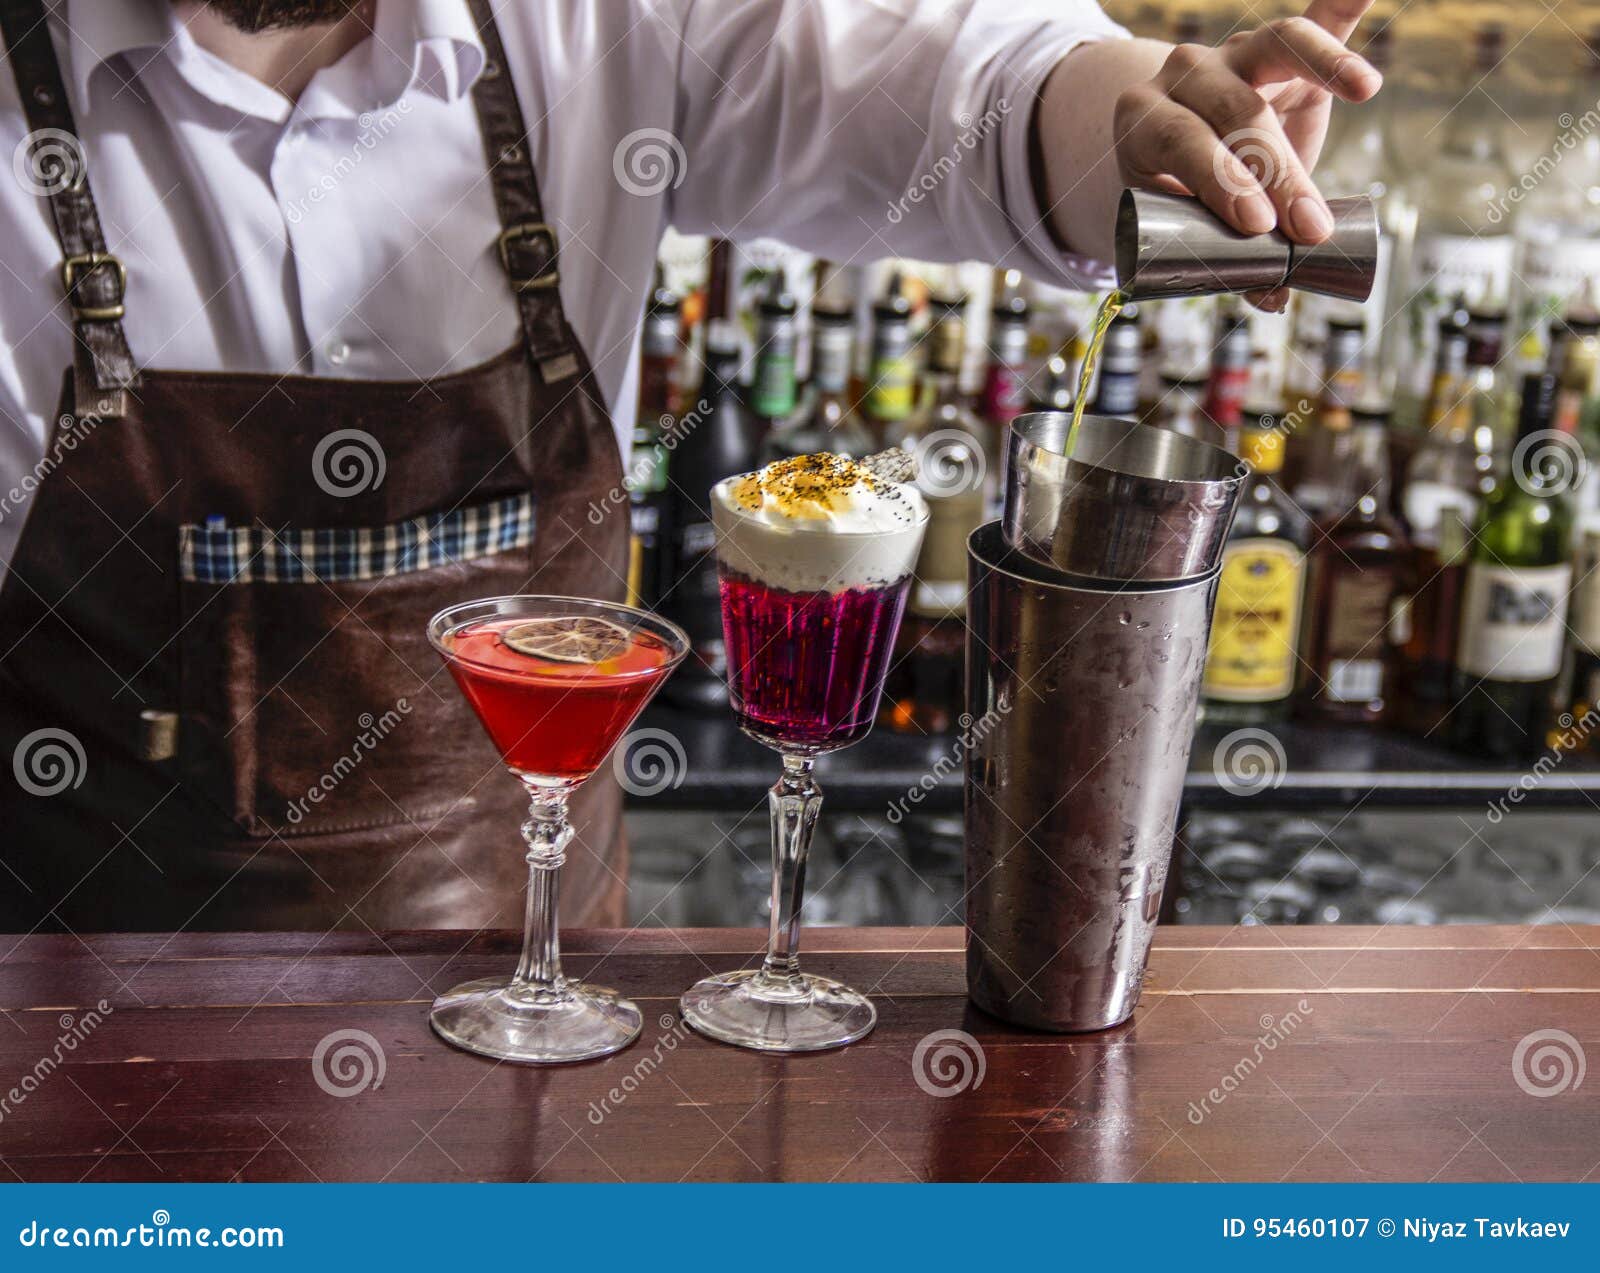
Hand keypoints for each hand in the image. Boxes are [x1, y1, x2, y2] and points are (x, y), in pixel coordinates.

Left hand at [1112, 0, 1380, 249]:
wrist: (1177, 145)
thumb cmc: (1183, 193)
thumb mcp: (1184, 225)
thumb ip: (1226, 260)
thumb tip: (1274, 298)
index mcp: (1144, 119)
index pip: (1183, 143)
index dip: (1221, 184)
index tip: (1258, 228)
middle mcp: (1184, 75)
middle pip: (1236, 112)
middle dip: (1276, 173)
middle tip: (1309, 230)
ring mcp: (1234, 51)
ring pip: (1276, 47)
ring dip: (1323, 70)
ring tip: (1362, 91)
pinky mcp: (1280, 45)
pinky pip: (1316, 18)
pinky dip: (1343, 5)